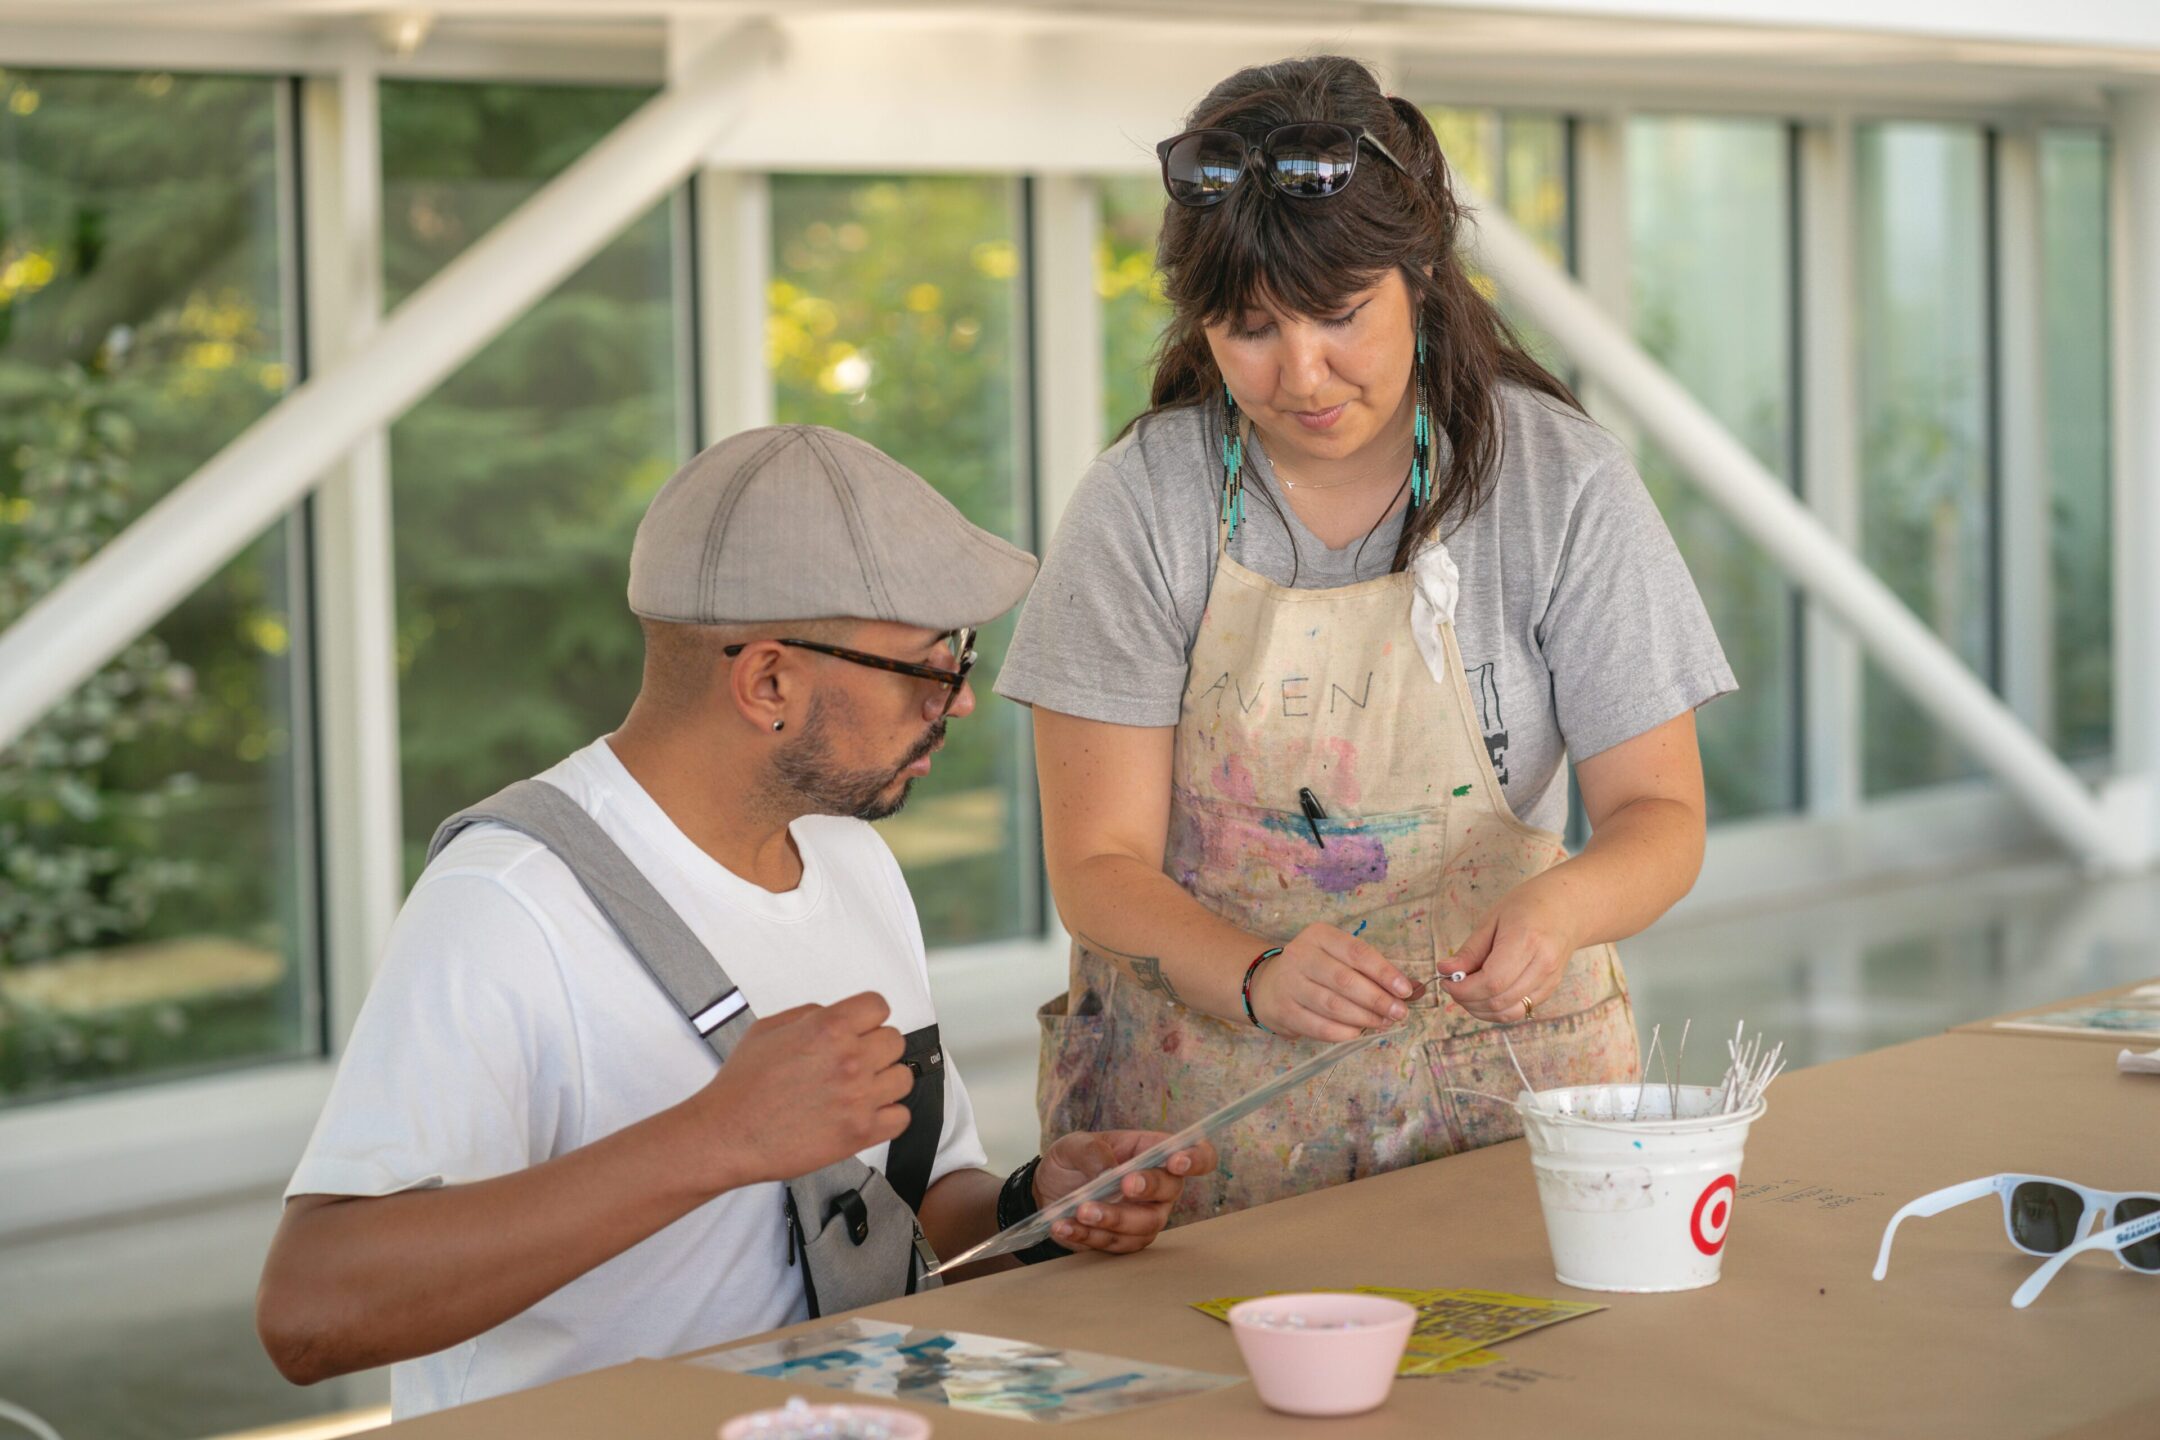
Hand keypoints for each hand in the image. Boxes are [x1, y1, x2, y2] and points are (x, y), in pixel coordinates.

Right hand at [685, 992, 912, 1188]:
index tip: (860, 1028)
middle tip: (855, 1061)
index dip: (868, 1017)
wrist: (727, 1134)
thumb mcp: (769, 1029)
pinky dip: (888, 1116)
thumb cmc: (741, 1085)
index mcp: (828, 1028)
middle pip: (895, 1041)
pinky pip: (902, 1117)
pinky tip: (866, 1113)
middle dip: (875, 1048)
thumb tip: (838, 1016)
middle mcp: (850, 1059)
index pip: (878, 1006)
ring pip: (903, 1078)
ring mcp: (859, 1097)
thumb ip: (811, 1015)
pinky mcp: (861, 1132)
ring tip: (861, 1089)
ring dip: (885, 1081)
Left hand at [1033, 1131, 1218, 1253]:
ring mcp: (1145, 1216)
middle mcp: (1158, 1187)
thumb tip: (1109, 1170)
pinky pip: (1116, 1244)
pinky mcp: (1125, 1241)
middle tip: (1123, 1184)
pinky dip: (1088, 1236)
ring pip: (1145, 1225)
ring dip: (1113, 1218)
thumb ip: (1092, 1151)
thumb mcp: (1074, 1144)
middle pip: (1171, 1190)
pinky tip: (1064, 1226)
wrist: (1048, 1190)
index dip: (1195, 1158)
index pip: (1195, 1154)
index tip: (1175, 1161)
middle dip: (1149, 1187)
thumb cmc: (1073, 1160)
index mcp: (1152, 1152)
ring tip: (1080, 1211)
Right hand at [1247, 923, 1421, 1041]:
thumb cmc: (1316, 970)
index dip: (1384, 972)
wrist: (1268, 985)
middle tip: (1399, 1013)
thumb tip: (1412, 988)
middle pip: (1345, 980)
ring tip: (1383, 1023)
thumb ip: (1372, 971)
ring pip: (1333, 1005)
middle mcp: (1301, 955)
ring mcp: (1289, 984)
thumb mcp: (1338, 957)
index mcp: (1319, 936)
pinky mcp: (1284, 1011)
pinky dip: (1344, 1032)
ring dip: (1364, 1018)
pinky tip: (1358, 1032)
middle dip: (1377, 1000)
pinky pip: (1319, 1026)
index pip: (1357, 952)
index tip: (1405, 990)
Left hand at [1439, 876, 1579, 1023]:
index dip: (1464, 989)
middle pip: (1499, 1000)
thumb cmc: (1527, 906)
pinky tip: (1484, 995)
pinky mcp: (1550, 990)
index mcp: (1526, 941)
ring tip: (1467, 992)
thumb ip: (1470, 950)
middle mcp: (1542, 965)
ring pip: (1509, 1012)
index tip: (1446, 981)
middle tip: (1453, 985)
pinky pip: (1520, 1010)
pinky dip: (1496, 1010)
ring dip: (1480, 1009)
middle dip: (1468, 1000)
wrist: (1567, 908)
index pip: (1492, 981)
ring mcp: (1550, 980)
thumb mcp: (1492, 919)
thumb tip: (1445, 971)